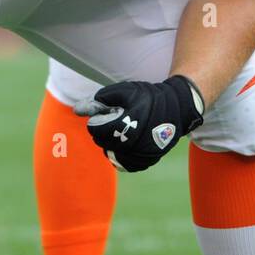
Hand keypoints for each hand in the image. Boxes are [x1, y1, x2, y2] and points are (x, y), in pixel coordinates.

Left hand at [75, 75, 204, 172]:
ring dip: (110, 144)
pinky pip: (124, 164)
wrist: (177, 108)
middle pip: (104, 143)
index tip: (104, 115)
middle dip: (103, 132)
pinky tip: (126, 142)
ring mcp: (144, 154)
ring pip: (112, 155)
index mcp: (132, 122)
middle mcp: (139, 142)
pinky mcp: (148, 161)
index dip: (97, 121)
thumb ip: (100, 99)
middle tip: (114, 121)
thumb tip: (77, 110)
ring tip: (120, 131)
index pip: (98, 130)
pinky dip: (121, 154)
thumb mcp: (125, 91)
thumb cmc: (148, 97)